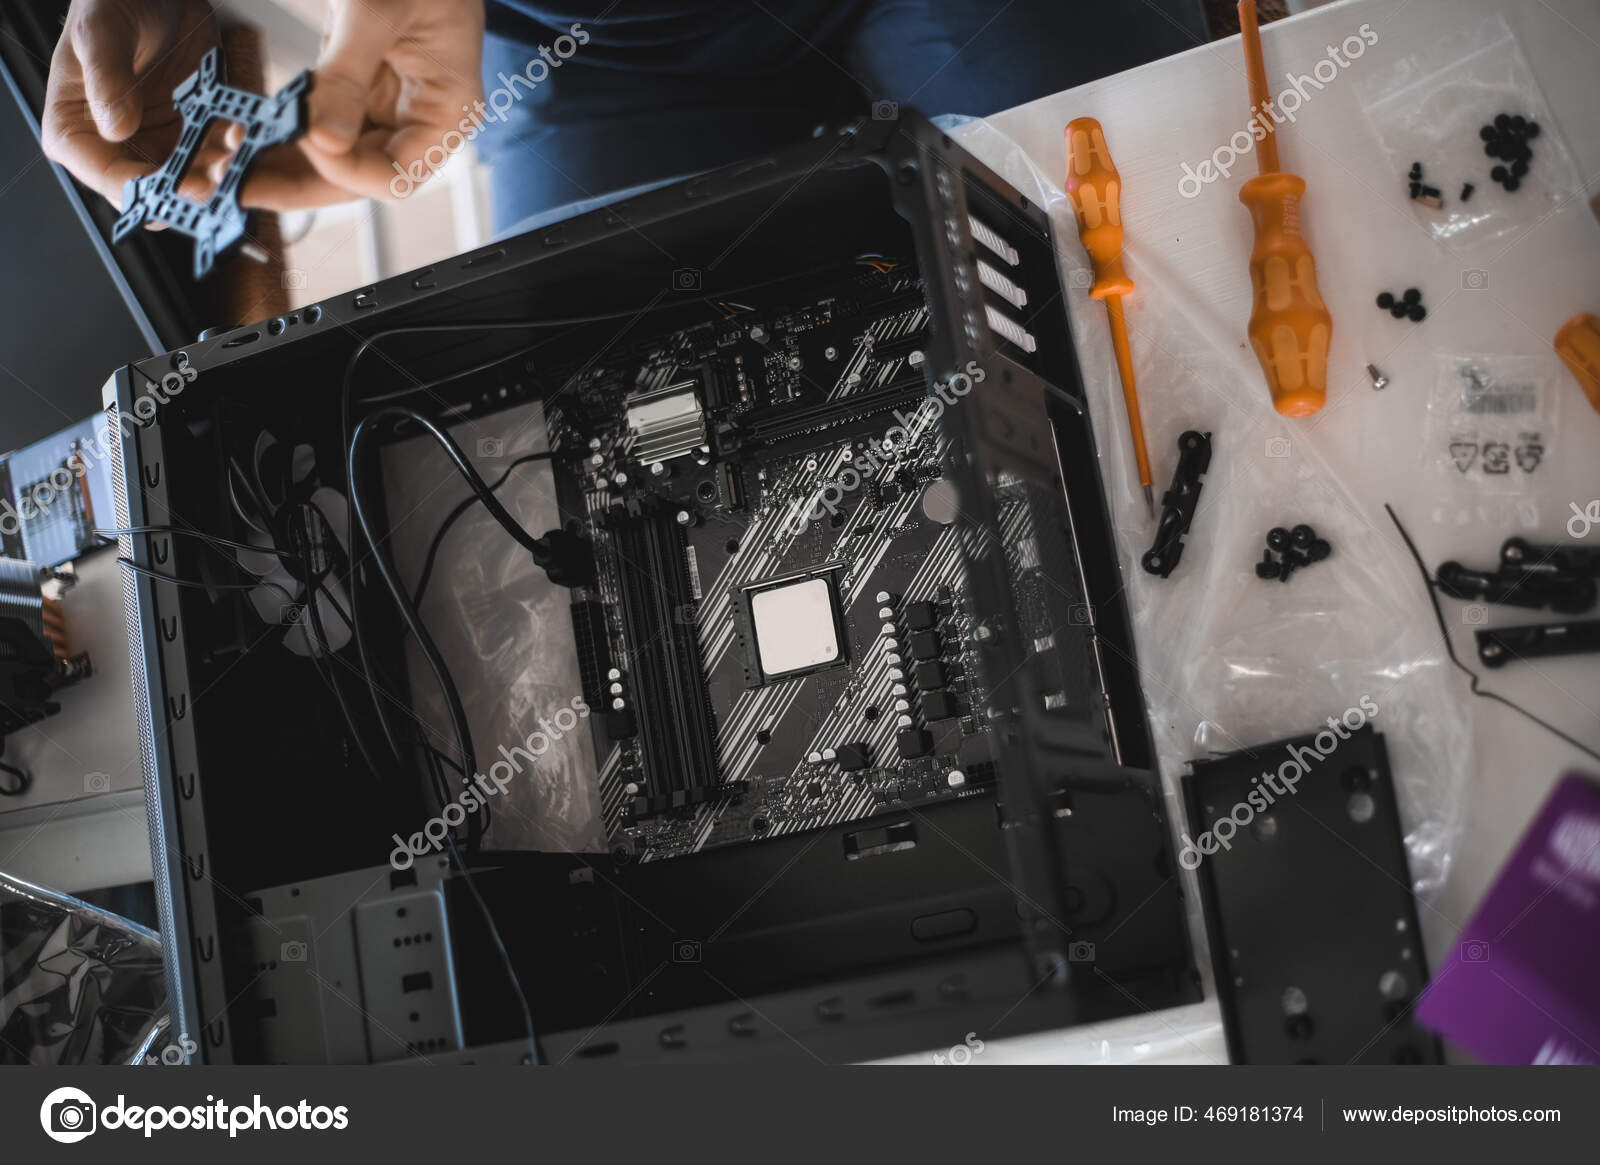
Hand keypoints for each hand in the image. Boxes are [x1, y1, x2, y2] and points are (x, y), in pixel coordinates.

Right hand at [41, 0, 223, 209]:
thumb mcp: (100, 30)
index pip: (107, 178)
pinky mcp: (188, 133)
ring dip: (216, 171)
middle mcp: (115, 145)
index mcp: (75, 129)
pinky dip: (230, 149)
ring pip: (189, 179)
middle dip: (187, 187)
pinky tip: (241, 132)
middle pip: (153, 189)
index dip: (145, 190)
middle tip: (219, 175)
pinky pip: (213, 153)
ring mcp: (155, 143)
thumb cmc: (112, 2)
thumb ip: (106, 78)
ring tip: (235, 150)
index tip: (178, 187)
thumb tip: (116, 129)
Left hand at [214, 0, 486, 209]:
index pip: (395, 176)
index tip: (300, 135)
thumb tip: (322, 139)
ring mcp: (389, 107)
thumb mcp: (378, 11)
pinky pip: (323, 125)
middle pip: (360, 177)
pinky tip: (251, 132)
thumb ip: (348, 76)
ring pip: (336, 158)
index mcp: (447, 113)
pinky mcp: (359, 90)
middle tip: (242, 183)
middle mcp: (419, 121)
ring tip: (233, 160)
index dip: (344, 168)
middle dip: (299, 184)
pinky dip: (287, 132)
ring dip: (284, 164)